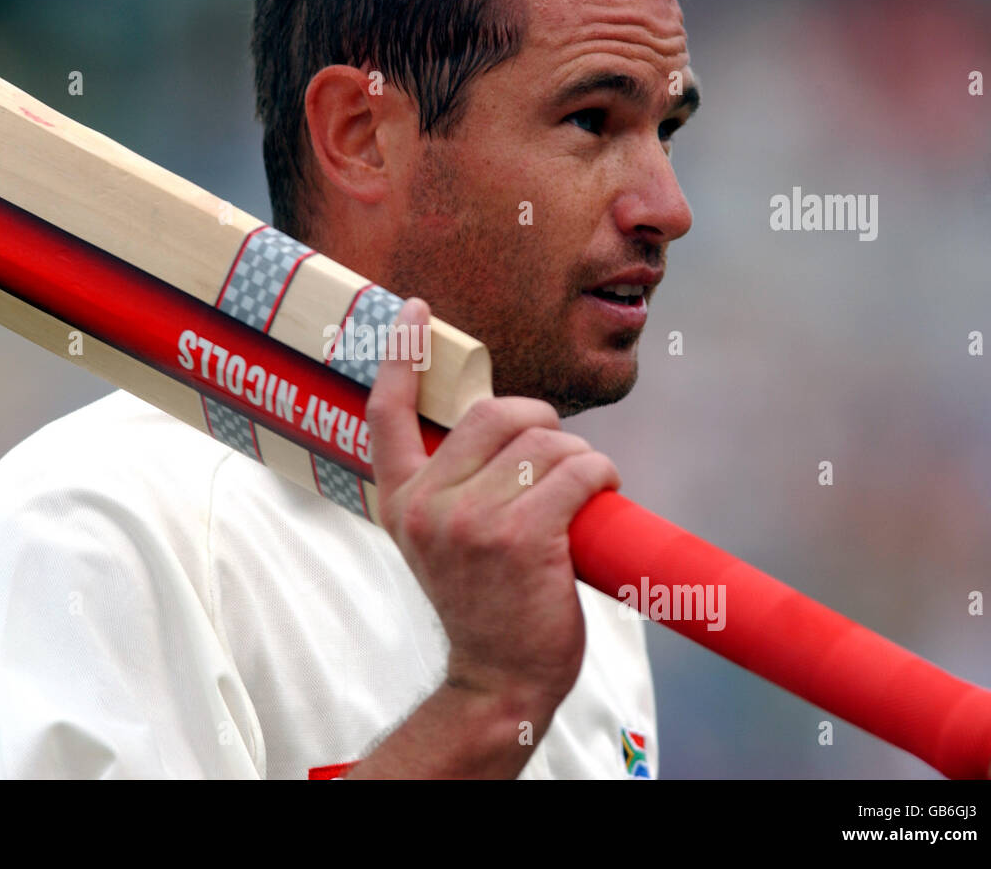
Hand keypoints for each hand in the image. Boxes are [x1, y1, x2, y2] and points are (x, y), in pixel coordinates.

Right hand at [366, 297, 621, 713]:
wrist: (499, 680)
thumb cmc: (484, 604)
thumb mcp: (438, 541)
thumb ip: (449, 485)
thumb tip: (504, 428)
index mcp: (400, 501)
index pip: (388, 413)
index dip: (404, 355)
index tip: (417, 310)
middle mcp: (425, 505)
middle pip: (493, 413)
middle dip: (539, 422)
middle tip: (559, 456)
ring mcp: (469, 521)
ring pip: (544, 441)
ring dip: (578, 456)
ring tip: (583, 490)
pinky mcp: (521, 537)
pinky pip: (578, 469)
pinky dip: (601, 474)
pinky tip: (602, 496)